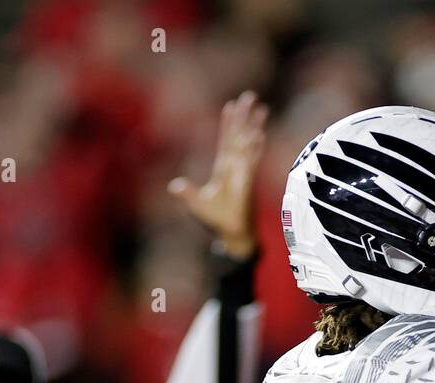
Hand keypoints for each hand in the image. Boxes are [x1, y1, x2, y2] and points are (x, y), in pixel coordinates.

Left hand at [168, 91, 266, 259]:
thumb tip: (173, 185)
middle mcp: (234, 167)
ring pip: (248, 143)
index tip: (231, 106)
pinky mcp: (247, 181)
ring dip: (254, 126)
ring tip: (261, 109)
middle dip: (244, 116)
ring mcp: (242, 172)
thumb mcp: (197, 204)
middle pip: (239, 135)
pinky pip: (250, 160)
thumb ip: (187, 193)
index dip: (228, 124)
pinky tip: (259, 134)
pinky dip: (254, 147)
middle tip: (250, 97)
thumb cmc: (217, 220)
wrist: (232, 234)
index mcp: (223, 168)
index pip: (225, 140)